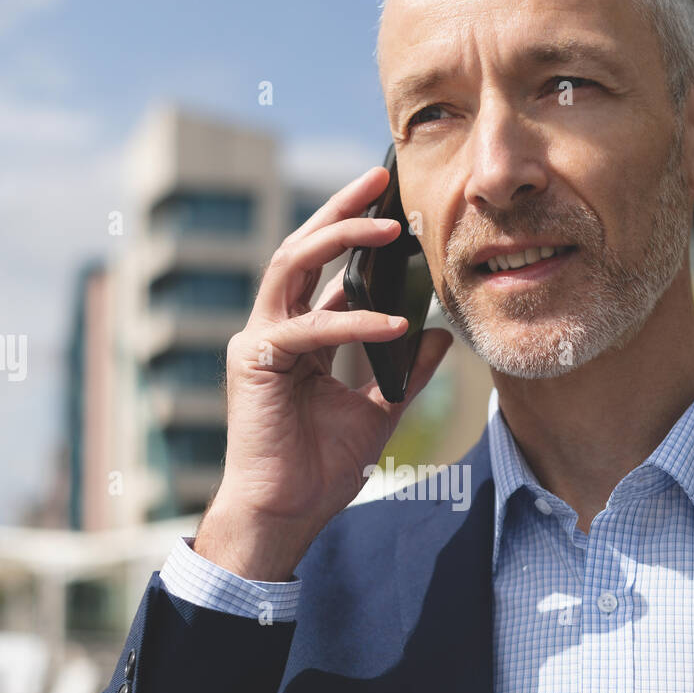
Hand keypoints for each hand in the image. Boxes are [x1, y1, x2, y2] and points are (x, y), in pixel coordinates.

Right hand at [193, 165, 451, 579]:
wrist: (287, 513)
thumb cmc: (320, 469)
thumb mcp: (380, 411)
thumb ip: (406, 372)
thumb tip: (438, 335)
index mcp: (301, 337)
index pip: (328, 272)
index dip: (359, 238)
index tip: (397, 208)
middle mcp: (276, 329)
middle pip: (303, 249)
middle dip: (342, 210)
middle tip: (380, 178)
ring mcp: (260, 341)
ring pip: (293, 266)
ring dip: (339, 239)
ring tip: (387, 227)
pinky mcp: (256, 362)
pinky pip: (309, 329)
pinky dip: (352, 323)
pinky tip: (393, 323)